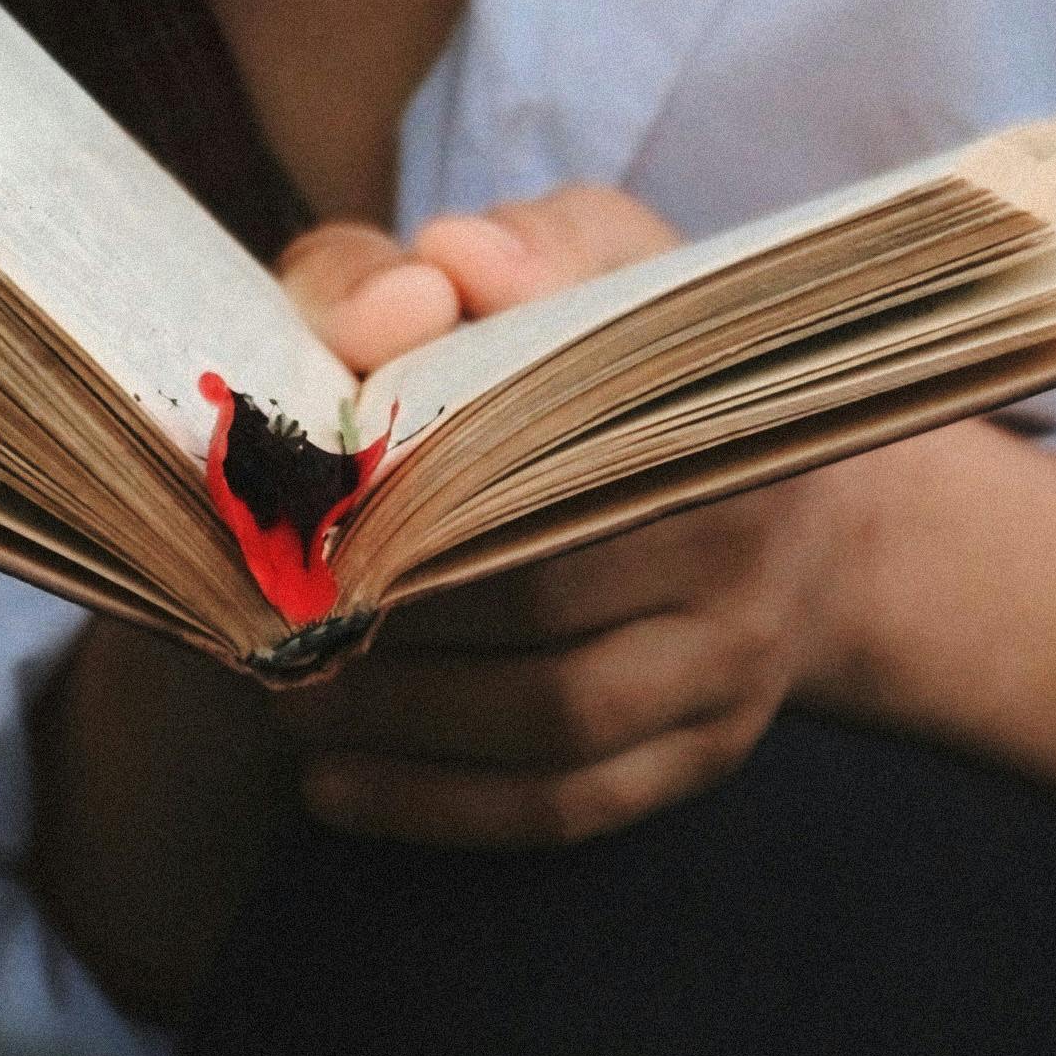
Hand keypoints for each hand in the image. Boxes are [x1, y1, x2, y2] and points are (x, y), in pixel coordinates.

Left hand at [275, 178, 863, 846]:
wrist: (802, 488)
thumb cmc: (643, 349)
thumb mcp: (598, 250)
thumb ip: (505, 248)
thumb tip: (439, 270)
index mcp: (696, 385)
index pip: (541, 434)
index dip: (407, 472)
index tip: (293, 499)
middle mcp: (735, 526)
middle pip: (536, 594)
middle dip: (379, 614)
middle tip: (253, 614)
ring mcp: (735, 653)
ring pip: (552, 716)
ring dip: (396, 723)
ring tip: (278, 697)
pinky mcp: (710, 747)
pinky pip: (573, 803)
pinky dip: (444, 807)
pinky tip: (333, 784)